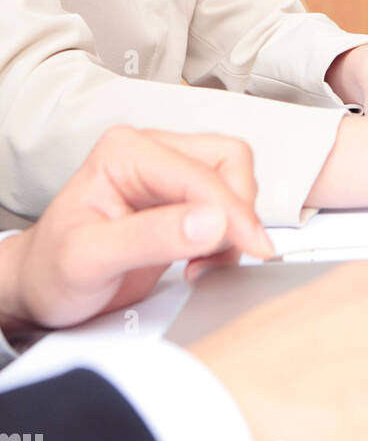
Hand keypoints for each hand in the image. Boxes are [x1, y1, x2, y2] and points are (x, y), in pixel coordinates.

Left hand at [0, 127, 273, 333]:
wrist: (41, 289)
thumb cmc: (51, 269)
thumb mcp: (90, 259)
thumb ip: (151, 237)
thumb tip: (211, 221)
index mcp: (125, 151)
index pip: (199, 172)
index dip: (231, 210)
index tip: (252, 246)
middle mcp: (151, 153)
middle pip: (228, 160)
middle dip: (237, 210)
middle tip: (226, 256)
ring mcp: (169, 174)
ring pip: (235, 178)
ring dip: (235, 223)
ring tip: (203, 263)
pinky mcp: (182, 199)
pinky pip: (228, 203)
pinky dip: (229, 234)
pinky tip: (200, 262)